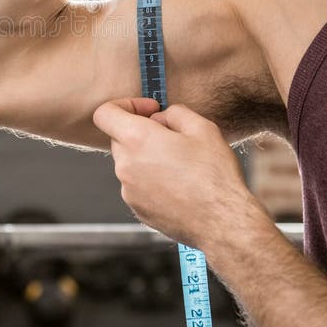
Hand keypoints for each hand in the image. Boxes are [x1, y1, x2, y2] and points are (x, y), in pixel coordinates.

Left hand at [92, 98, 260, 251]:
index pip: (104, 113)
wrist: (222, 222)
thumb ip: (173, 113)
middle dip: (141, 132)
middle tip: (173, 138)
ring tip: (181, 165)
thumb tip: (159, 119)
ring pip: (129, 163)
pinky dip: (151, 180)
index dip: (125, 105)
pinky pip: (137, 185)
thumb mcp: (202, 127)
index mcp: (136, 139)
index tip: (150, 111)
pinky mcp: (137, 209)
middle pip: (119, 138)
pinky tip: (179, 185)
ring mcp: (128, 191)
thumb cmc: (215, 174)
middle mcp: (125, 165)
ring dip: (147, 157)